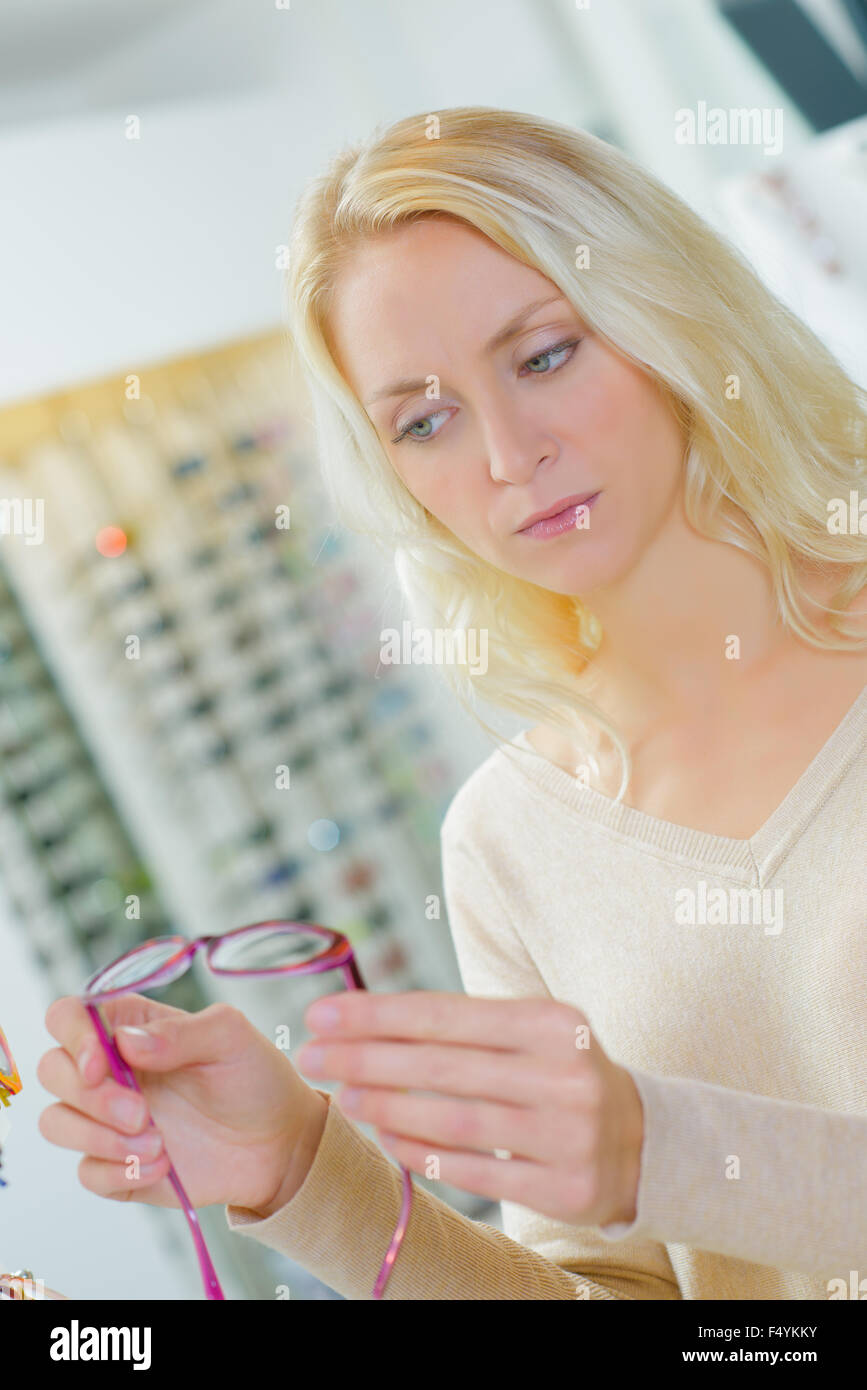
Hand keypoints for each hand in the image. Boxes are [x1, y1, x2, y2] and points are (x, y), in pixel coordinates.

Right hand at [38, 995, 327, 1217]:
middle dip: (90, 1097)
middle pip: (52, 1071)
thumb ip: (180, 1033)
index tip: (100, 1066)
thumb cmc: (254, 1077)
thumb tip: (125, 1044)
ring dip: (99, 1136)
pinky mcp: (116, 1165)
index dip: (72, 1037)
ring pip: (56, 1122)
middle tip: (142, 1113)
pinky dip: (118, 1172)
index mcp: (131, 1027)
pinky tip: (163, 1166)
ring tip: (158, 1142)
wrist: (278, 1142)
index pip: (68, 1017)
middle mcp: (110, 1070)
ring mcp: (108, 1119)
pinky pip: (86, 1172)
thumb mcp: (230, 1037)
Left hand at [296, 992, 643, 1227]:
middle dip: (369, 1058)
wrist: (642, 1141)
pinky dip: (427, 1157)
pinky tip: (389, 1141)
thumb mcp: (532, 1032)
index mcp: (553, 1022)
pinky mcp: (566, 1188)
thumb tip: (365, 1018)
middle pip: (446, 1066)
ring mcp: (569, 1134)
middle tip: (313, 1053)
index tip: (323, 1014)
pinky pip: (478, 1173)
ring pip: (458, 1122)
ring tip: (347, 1096)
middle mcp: (564, 1074)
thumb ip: (462, 1025)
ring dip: (392, 1108)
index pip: (449, 1014)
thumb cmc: (558, 1073)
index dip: (380, 1014)